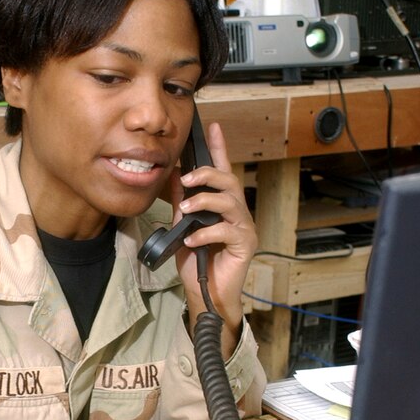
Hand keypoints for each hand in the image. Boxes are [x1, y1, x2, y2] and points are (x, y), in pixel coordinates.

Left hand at [171, 120, 256, 357]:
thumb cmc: (196, 261)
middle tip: (187, 177)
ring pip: (230, 202)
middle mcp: (237, 213)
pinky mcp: (246, 245)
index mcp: (222, 205)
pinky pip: (227, 230)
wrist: (205, 293)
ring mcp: (244, 228)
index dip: (219, 147)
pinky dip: (206, 232)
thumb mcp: (183, 226)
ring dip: (205, 201)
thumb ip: (182, 202)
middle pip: (230, 181)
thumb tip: (174, 176)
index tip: (213, 126)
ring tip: (185, 209)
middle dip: (208, 174)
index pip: (223, 170)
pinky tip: (192, 239)